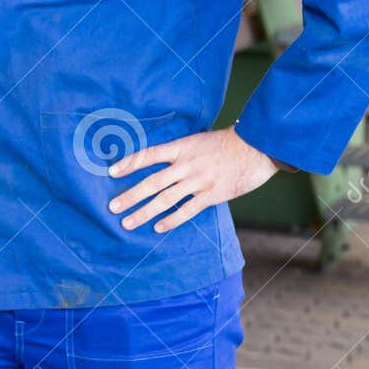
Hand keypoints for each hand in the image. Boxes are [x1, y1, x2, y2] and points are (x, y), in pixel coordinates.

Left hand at [107, 126, 279, 232]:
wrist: (257, 147)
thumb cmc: (227, 143)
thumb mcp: (198, 140)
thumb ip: (181, 153)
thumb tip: (162, 164)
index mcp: (181, 147)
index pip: (148, 155)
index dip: (129, 163)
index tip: (111, 172)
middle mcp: (186, 164)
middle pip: (152, 182)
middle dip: (130, 195)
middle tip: (112, 206)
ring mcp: (198, 181)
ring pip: (165, 199)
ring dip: (144, 212)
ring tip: (127, 223)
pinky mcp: (212, 195)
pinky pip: (187, 210)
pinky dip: (171, 220)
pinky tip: (158, 227)